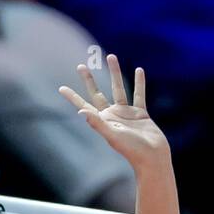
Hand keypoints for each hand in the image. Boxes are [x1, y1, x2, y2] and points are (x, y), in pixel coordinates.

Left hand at [58, 53, 168, 170]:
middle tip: (81, 66)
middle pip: (97, 94)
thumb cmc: (132, 150)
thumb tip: (80, 112)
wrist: (152, 157)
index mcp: (103, 121)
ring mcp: (126, 114)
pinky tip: (139, 70)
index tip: (61, 88)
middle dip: (89, 80)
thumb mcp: (112, 135)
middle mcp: (112, 116)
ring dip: (115, 72)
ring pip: (118, 88)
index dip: (72, 98)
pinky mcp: (141, 114)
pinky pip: (139, 94)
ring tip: (111, 56)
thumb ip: (97, 124)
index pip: (84, 106)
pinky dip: (139, 83)